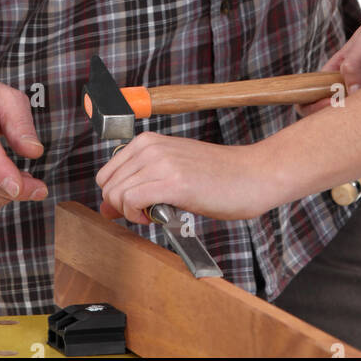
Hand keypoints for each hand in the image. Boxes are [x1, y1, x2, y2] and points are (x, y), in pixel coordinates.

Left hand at [96, 132, 275, 222]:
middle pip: (108, 185)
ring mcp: (161, 162)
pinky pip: (131, 200)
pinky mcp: (173, 182)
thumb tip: (106, 206)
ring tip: (156, 214)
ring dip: (130, 213)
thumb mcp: (173, 171)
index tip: (135, 208)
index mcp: (148, 141)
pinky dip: (137, 216)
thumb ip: (140, 182)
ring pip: (116, 193)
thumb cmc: (218, 177)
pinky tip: (158, 218)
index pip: (106, 173)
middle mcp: (151, 147)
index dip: (115, 197)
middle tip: (147, 214)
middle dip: (120, 207)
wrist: (253, 175)